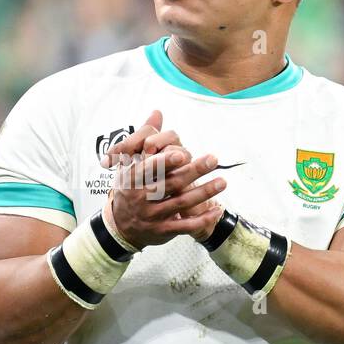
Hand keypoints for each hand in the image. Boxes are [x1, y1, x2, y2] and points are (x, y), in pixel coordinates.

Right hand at [100, 112, 225, 248]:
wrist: (120, 227)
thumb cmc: (129, 188)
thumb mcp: (130, 164)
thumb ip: (145, 138)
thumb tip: (157, 112)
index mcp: (133, 179)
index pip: (150, 169)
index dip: (166, 162)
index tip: (183, 154)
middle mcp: (141, 197)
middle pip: (171, 183)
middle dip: (193, 171)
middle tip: (213, 159)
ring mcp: (153, 216)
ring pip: (181, 203)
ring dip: (203, 193)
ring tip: (222, 181)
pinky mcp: (163, 231)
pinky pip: (185, 225)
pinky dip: (202, 219)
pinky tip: (216, 210)